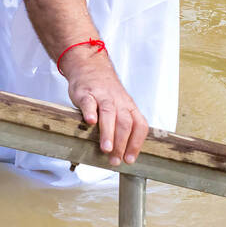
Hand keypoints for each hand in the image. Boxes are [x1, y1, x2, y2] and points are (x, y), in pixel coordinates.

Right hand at [62, 51, 148, 166]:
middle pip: (125, 123)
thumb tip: (121, 154)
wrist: (90, 67)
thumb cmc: (106, 93)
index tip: (129, 160)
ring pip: (109, 114)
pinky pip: (89, 102)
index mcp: (129, 107)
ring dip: (108, 133)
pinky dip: (90, 112)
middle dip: (121, 143)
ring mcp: (102, 96)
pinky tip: (90, 122)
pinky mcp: (86, 93)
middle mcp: (119, 102)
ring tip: (106, 149)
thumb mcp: (120, 107)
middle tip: (115, 160)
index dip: (136, 144)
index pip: (139, 126)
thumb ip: (121, 126)